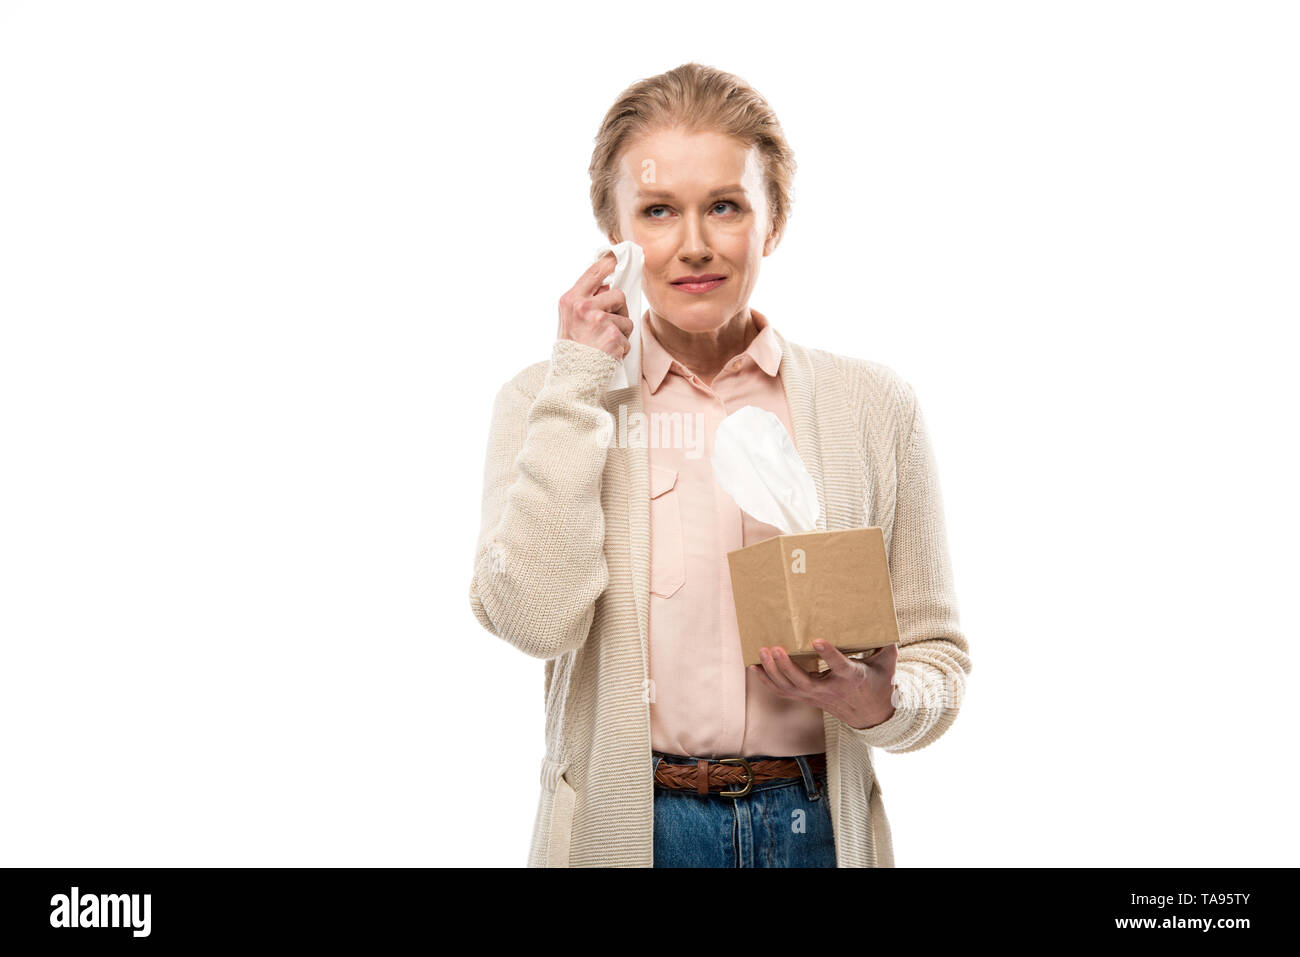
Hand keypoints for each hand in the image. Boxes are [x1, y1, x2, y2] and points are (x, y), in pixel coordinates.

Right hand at [557, 251, 633, 359]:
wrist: (572, 378)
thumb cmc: (573, 351)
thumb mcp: (570, 320)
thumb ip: (586, 301)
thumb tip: (609, 286)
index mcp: (571, 300)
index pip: (594, 273)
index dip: (609, 262)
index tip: (617, 254)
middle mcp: (583, 307)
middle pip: (618, 295)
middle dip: (618, 311)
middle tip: (605, 327)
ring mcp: (599, 321)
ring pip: (626, 318)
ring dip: (621, 332)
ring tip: (604, 343)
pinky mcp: (613, 336)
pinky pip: (628, 337)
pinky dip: (622, 348)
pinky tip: (608, 354)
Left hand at [749, 640, 898, 730]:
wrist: (872, 716)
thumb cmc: (879, 685)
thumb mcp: (888, 665)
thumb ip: (887, 644)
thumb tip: (886, 622)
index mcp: (851, 678)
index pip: (839, 666)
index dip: (828, 654)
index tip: (817, 640)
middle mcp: (830, 690)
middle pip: (803, 681)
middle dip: (787, 666)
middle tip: (774, 648)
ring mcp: (816, 696)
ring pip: (789, 688)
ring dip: (773, 671)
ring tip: (762, 652)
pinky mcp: (807, 698)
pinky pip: (783, 692)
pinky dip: (767, 681)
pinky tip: (754, 668)